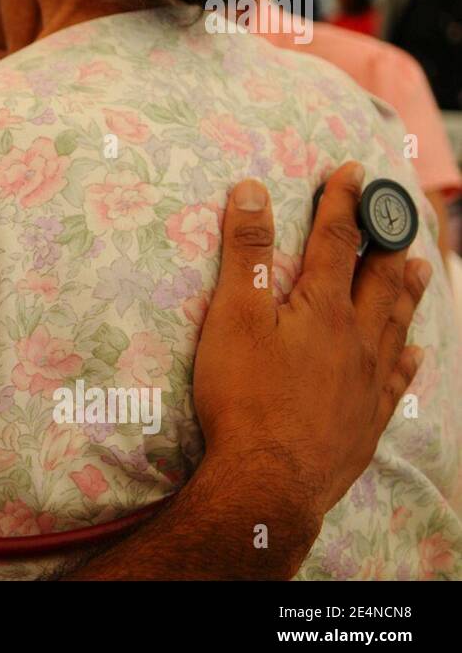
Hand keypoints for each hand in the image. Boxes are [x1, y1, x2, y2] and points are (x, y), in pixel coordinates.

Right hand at [194, 162, 429, 526]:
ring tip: (418, 269)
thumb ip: (245, 253)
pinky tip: (414, 354)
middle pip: (378, 279)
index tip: (352, 171)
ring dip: (407, 292)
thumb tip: (252, 191)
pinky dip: (407, 361)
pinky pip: (397, 381)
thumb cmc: (245, 396)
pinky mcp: (366, 420)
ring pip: (396, 324)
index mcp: (323, 308)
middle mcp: (356, 338)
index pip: (335, 239)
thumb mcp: (233, 316)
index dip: (342, 202)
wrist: (271, 480)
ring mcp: (366, 381)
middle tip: (398, 216)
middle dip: (385, 241)